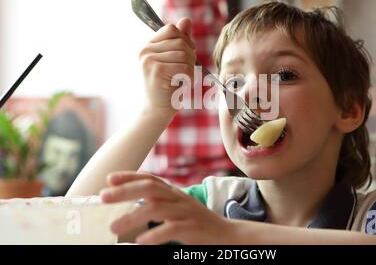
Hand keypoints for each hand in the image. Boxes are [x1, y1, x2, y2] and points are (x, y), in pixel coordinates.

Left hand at [100, 171, 234, 244]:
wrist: (228, 235)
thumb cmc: (197, 224)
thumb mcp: (178, 209)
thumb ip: (159, 204)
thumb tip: (131, 205)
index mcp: (174, 193)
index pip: (150, 179)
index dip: (130, 176)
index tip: (109, 178)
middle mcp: (179, 199)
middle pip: (150, 188)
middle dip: (125, 190)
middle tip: (103, 197)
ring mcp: (186, 213)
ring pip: (157, 208)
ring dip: (132, 216)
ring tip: (114, 228)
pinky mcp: (192, 228)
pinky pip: (171, 229)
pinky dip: (154, 234)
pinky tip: (140, 242)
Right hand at [139, 17, 195, 116]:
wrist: (157, 110)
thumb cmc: (168, 85)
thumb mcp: (175, 60)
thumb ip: (180, 39)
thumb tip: (186, 19)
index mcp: (148, 45)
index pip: (172, 29)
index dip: (185, 40)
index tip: (186, 56)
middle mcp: (145, 50)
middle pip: (180, 41)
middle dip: (191, 56)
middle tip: (187, 71)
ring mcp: (149, 60)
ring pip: (184, 54)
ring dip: (191, 67)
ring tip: (184, 78)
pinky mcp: (156, 71)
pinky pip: (184, 67)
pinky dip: (190, 76)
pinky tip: (183, 83)